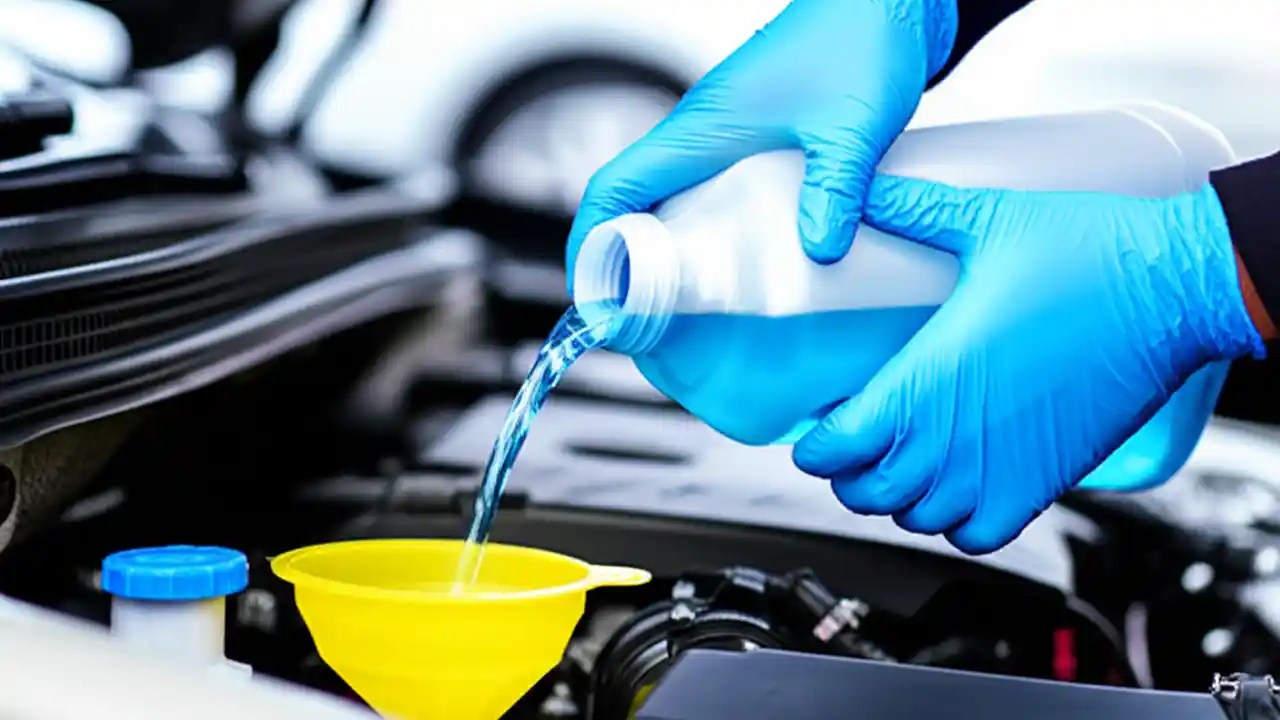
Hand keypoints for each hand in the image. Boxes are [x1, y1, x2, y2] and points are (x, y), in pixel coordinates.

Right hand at [565, 0, 958, 289]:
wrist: (890, 3)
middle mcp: (700, 137)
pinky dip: (701, 238)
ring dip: (660, 255)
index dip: (593, 242)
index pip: (616, 187)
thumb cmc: (862, 37)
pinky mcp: (750, 146)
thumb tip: (821, 252)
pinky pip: (705, 198)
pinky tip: (733, 272)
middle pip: (631, 206)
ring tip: (677, 314)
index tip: (593, 293)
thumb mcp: (852, 126)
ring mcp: (722, 141)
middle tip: (638, 324)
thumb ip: (835, 189)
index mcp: (700, 129)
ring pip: (667, 204)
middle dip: (621, 267)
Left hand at [792, 176, 1266, 553]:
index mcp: (928, 378)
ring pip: (918, 519)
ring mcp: (1000, 467)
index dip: (815, 447)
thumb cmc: (1091, 256)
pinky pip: (981, 536)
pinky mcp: (1043, 482)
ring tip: (896, 467)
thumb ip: (916, 209)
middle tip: (848, 445)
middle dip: (846, 475)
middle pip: (868, 492)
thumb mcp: (989, 219)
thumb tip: (867, 189)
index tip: (814, 431)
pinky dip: (956, 527)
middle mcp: (956, 436)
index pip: (838, 446)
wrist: (1174, 290)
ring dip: (897, 501)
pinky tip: (954, 494)